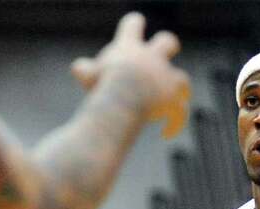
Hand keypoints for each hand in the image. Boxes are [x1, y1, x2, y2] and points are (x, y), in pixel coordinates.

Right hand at [70, 13, 190, 138]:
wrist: (123, 98)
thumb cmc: (101, 86)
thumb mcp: (89, 77)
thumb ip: (85, 70)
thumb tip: (78, 68)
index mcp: (131, 46)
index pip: (133, 23)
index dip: (134, 25)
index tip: (135, 23)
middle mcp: (153, 58)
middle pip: (167, 42)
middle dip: (167, 46)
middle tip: (166, 49)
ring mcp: (166, 78)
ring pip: (181, 79)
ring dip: (180, 89)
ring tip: (180, 97)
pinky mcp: (174, 99)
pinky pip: (180, 112)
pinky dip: (175, 122)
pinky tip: (168, 132)